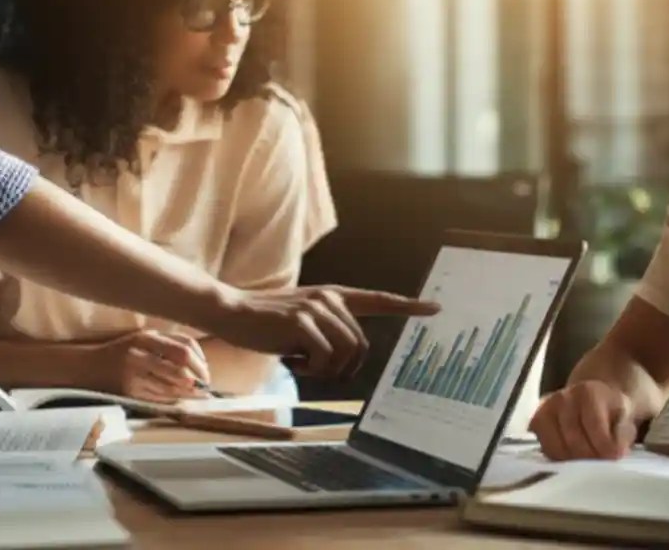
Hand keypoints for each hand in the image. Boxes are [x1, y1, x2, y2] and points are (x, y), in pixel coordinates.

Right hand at [92, 330, 211, 402]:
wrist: (89, 368)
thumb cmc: (121, 352)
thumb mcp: (143, 340)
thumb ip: (168, 344)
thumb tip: (199, 362)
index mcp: (146, 338)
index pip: (183, 347)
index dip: (200, 360)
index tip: (206, 369)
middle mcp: (140, 355)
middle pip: (180, 366)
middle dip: (198, 377)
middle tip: (205, 385)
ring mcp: (134, 375)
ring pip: (171, 385)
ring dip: (189, 392)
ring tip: (197, 394)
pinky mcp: (131, 392)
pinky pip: (159, 397)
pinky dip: (173, 398)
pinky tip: (180, 398)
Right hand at [204, 286, 438, 379]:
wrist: (233, 312)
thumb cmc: (266, 324)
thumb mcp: (302, 322)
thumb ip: (328, 330)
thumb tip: (348, 358)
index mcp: (334, 297)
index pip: (377, 300)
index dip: (408, 305)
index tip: (435, 308)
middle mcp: (330, 299)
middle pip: (361, 346)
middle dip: (344, 368)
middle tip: (315, 370)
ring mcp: (317, 309)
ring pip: (346, 354)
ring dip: (326, 371)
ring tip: (302, 363)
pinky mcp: (302, 323)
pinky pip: (324, 359)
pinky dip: (310, 369)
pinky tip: (291, 360)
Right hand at [529, 380, 637, 459]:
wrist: (595, 400)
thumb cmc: (612, 413)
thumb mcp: (626, 419)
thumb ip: (623, 434)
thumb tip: (614, 452)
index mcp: (588, 392)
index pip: (594, 426)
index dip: (606, 448)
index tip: (614, 458)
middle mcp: (563, 397)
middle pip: (574, 441)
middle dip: (590, 459)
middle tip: (601, 465)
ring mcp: (545, 408)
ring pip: (557, 449)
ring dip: (574, 462)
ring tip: (587, 463)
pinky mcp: (536, 422)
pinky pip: (546, 450)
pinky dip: (560, 460)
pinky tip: (573, 457)